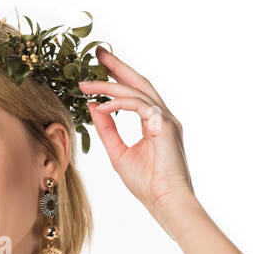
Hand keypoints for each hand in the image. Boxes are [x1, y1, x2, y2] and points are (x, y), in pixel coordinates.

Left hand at [79, 48, 196, 227]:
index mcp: (154, 122)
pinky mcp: (165, 125)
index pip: (134, 93)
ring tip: (86, 82)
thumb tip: (93, 106)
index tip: (96, 68)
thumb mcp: (118, 153)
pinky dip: (118, 104)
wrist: (165, 202)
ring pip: (137, 91)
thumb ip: (107, 130)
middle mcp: (162, 116)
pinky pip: (139, 106)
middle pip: (139, 82)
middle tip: (97, 52)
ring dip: (109, 85)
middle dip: (117, 66)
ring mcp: (166, 119)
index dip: (116, 78)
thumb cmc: (147, 184)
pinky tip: (100, 106)